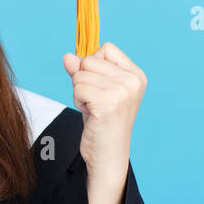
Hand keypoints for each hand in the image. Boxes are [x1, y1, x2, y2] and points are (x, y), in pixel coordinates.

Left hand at [62, 41, 146, 174]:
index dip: (93, 65)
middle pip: (89, 60)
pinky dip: (78, 101)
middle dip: (84, 81)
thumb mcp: (95, 90)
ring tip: (93, 109)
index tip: (100, 86)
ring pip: (80, 75)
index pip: (106, 48)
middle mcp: (132, 81)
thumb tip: (67, 57)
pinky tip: (90, 114)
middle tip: (96, 102)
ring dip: (79, 93)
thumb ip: (83, 70)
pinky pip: (77, 88)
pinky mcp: (107, 103)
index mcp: (136, 75)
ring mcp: (122, 92)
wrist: (108, 154)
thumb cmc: (103, 123)